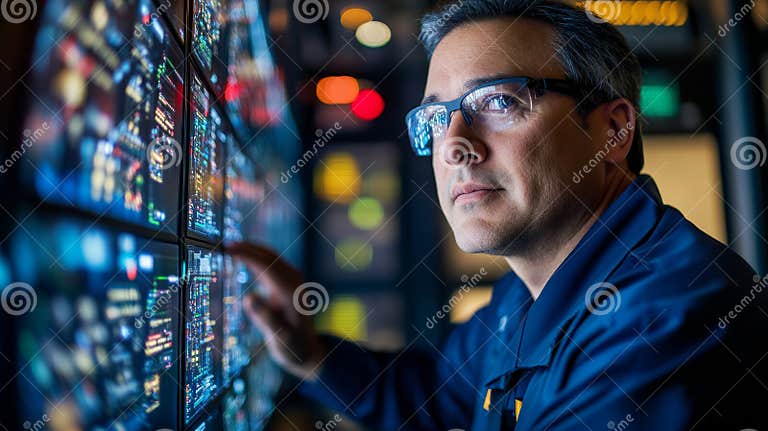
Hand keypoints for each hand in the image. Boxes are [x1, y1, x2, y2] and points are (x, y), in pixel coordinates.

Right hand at [227, 242, 326, 380]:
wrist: (308, 350)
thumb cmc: (292, 347)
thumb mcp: (279, 339)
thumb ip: (265, 318)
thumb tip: (248, 298)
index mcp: (291, 292)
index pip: (267, 265)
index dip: (247, 255)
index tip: (228, 249)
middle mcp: (295, 282)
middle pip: (269, 256)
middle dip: (247, 247)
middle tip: (224, 243)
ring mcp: (294, 280)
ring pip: (271, 257)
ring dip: (252, 250)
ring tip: (230, 247)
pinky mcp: (289, 283)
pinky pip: (272, 263)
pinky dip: (257, 257)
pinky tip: (244, 256)